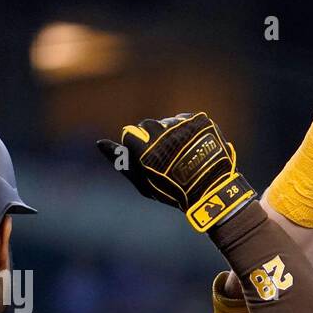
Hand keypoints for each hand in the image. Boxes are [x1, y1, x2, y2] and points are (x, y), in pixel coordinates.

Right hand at [97, 112, 254, 231]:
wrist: (212, 191)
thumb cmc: (172, 192)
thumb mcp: (142, 181)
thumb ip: (120, 160)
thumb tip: (100, 143)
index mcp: (140, 143)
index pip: (130, 133)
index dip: (140, 149)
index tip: (152, 162)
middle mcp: (158, 129)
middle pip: (149, 125)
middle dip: (156, 139)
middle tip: (169, 160)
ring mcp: (181, 123)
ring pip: (170, 123)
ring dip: (174, 135)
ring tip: (185, 156)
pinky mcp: (199, 120)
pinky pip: (189, 121)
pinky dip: (191, 132)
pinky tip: (196, 149)